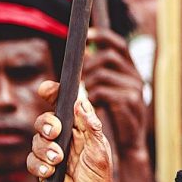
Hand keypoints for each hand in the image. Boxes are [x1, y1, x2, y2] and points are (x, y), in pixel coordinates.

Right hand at [27, 82, 114, 181]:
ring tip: (57, 163)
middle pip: (48, 120)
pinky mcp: (45, 169)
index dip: (57, 95)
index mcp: (87, 135)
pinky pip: (31, 160)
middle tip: (54, 132)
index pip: (71, 107)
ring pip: (37, 139)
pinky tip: (49, 175)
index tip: (47, 89)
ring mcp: (57, 155)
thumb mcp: (100, 157)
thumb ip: (91, 131)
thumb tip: (82, 104)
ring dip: (44, 149)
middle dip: (46, 124)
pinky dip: (38, 166)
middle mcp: (71, 142)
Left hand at [83, 28, 147, 160]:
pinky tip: (95, 106)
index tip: (86, 38)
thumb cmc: (111, 119)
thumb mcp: (94, 99)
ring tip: (89, 98)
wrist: (130, 145)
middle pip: (107, 56)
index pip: (118, 44)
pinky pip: (102, 91)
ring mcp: (135, 89)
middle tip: (82, 81)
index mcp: (130, 72)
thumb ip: (73, 88)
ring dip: (88, 85)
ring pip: (101, 74)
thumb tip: (46, 86)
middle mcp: (136, 77)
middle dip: (89, 66)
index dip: (102, 36)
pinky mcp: (130, 102)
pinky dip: (93, 98)